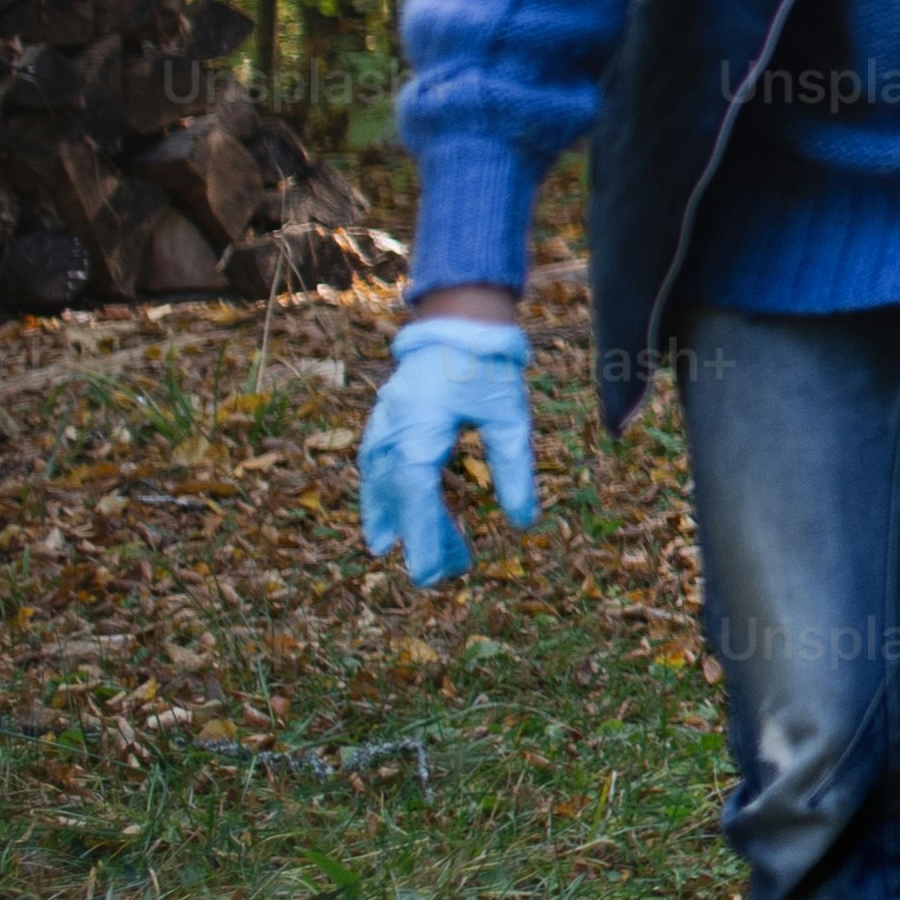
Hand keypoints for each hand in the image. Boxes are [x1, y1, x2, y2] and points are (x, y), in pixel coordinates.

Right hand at [357, 317, 539, 589]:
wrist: (460, 322)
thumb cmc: (487, 368)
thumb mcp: (510, 419)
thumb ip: (515, 471)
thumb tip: (524, 523)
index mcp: (422, 430)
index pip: (418, 495)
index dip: (425, 538)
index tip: (436, 572)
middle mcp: (393, 430)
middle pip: (399, 495)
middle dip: (416, 536)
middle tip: (436, 577)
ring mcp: (384, 424)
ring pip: (380, 483)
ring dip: (390, 518)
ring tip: (390, 551)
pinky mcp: (385, 420)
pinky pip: (375, 466)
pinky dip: (377, 494)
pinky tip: (381, 518)